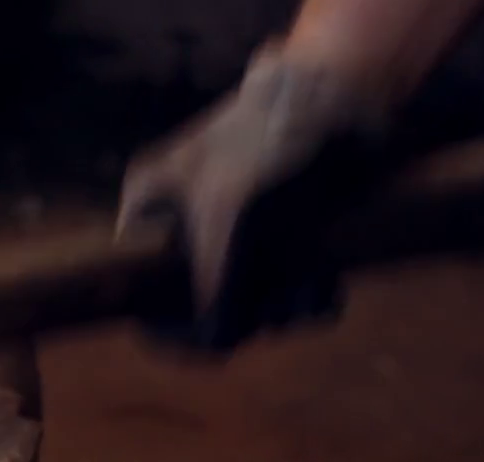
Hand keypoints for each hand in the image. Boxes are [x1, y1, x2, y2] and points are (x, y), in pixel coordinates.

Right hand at [118, 44, 381, 320]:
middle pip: (202, 304)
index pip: (140, 287)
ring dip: (283, 309)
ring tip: (311, 291)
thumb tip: (216, 345)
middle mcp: (188, 224)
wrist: (343, 92)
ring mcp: (238, 232)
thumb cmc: (269, 138)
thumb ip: (209, 283)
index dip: (170, 328)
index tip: (212, 347)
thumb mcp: (224, 211)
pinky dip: (308, 296)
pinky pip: (287, 290)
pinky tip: (327, 287)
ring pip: (252, 302)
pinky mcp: (285, 236)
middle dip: (244, 317)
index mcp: (151, 208)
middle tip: (275, 309)